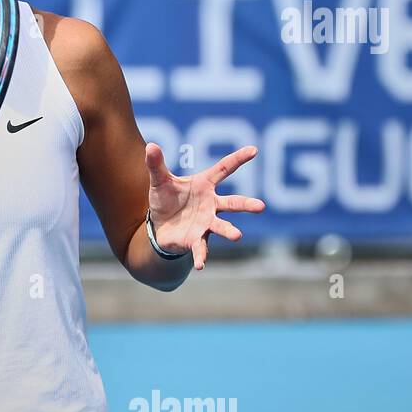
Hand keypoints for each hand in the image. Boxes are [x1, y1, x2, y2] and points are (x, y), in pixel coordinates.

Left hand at [144, 142, 265, 270]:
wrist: (160, 225)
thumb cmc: (166, 199)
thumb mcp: (159, 181)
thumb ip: (156, 164)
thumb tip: (150, 145)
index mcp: (205, 185)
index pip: (224, 169)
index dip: (238, 159)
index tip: (253, 150)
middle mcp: (211, 204)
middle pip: (233, 203)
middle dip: (246, 204)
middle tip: (260, 206)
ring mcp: (206, 223)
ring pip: (222, 226)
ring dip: (229, 231)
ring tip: (237, 235)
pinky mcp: (196, 239)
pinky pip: (201, 249)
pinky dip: (201, 257)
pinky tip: (200, 266)